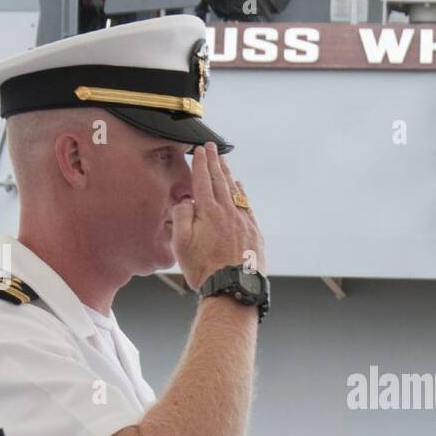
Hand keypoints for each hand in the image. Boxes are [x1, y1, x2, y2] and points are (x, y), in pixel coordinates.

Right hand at [171, 142, 266, 291]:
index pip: (202, 181)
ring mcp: (243, 221)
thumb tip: (187, 201)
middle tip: (212, 147)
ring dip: (228, 174)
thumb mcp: (181, 243)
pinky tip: (239, 187)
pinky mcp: (254, 232)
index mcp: (208, 212)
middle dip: (215, 162)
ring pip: (235, 191)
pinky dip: (242, 193)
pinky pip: (247, 205)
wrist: (232, 288)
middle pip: (220, 181)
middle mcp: (228, 212)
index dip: (200, 164)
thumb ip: (182, 216)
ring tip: (224, 162)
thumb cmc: (203, 269)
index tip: (199, 150)